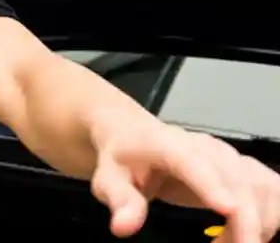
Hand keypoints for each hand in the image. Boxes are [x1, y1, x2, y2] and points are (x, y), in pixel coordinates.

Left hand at [90, 122, 279, 241]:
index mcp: (168, 144)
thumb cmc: (122, 160)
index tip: (229, 210)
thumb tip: (123, 227)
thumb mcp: (108, 180)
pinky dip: (269, 219)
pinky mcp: (246, 170)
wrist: (136, 138)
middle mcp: (208, 147)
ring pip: (265, 189)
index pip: (193, 162)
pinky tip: (244, 237)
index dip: (213, 185)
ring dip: (259, 224)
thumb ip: (119, 200)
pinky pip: (273, 192)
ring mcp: (231, 158)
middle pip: (240, 182)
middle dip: (245, 224)